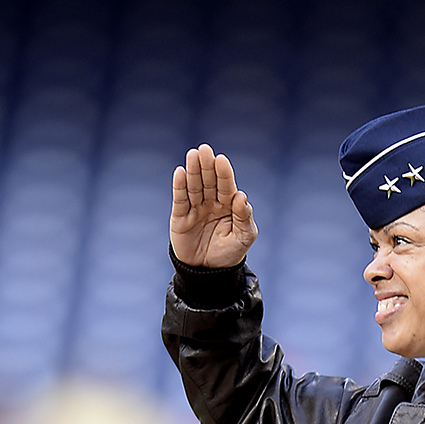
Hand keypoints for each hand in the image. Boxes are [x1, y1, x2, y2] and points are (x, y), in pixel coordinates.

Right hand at [170, 144, 257, 267]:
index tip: (221, 160)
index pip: (226, 186)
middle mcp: (211, 203)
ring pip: (194, 187)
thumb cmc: (230, 254)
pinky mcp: (180, 217)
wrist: (209, 273)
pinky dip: (180, 186)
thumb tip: (242, 196)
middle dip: (206, 166)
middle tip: (204, 150)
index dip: (223, 173)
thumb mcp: (243, 237)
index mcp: (228, 205)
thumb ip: (244, 217)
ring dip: (193, 171)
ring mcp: (195, 208)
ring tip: (193, 155)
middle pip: (208, 181)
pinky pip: (180, 200)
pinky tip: (180, 173)